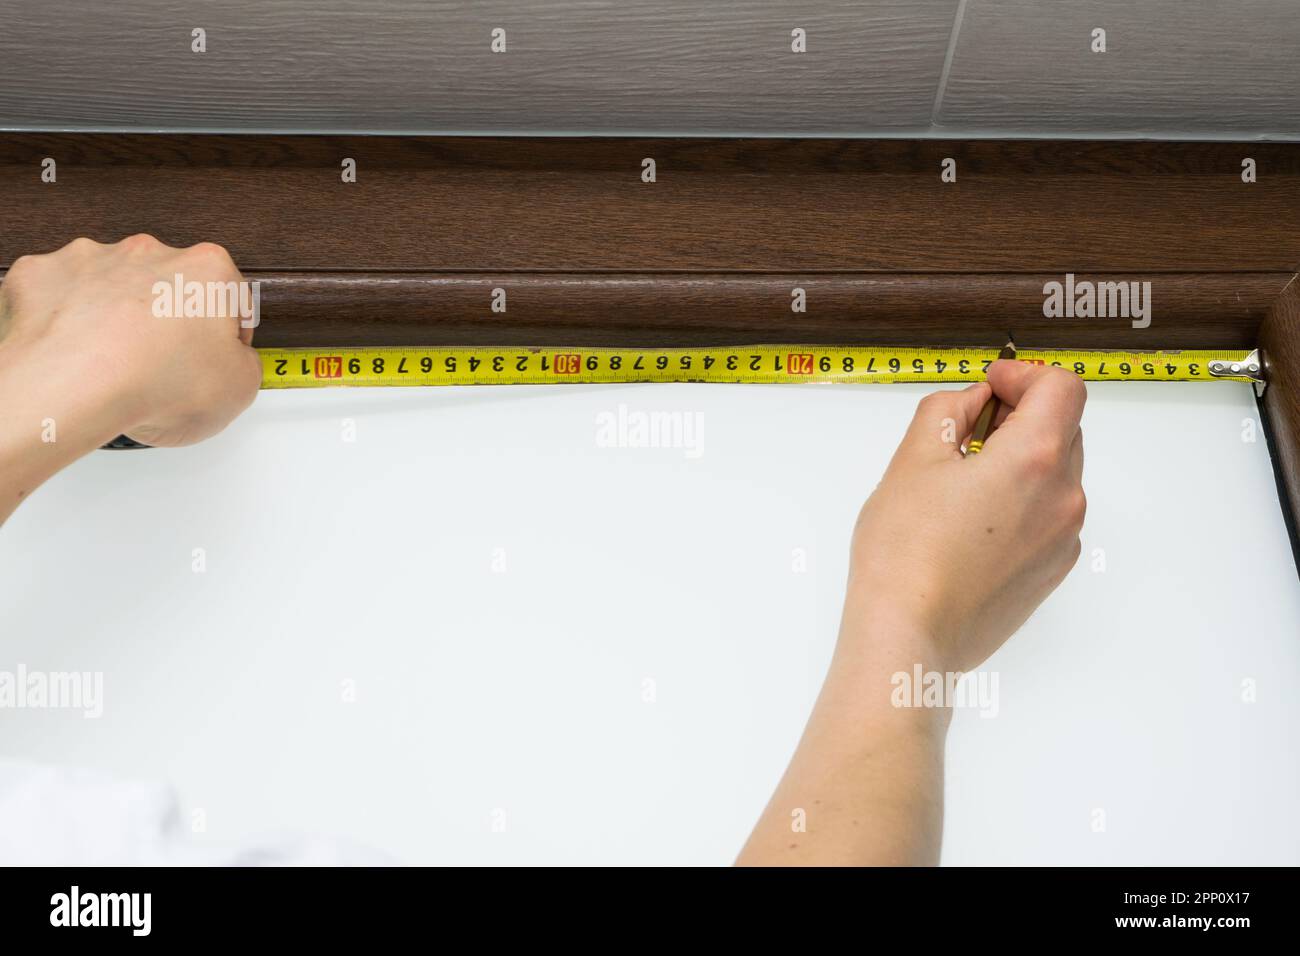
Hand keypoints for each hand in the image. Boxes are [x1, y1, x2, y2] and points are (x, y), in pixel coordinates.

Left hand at [0, 234, 261, 447]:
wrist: (75, 386)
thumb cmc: (155, 382)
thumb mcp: (241, 389)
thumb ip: (245, 365)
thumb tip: (234, 363)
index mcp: (207, 271)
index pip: (231, 297)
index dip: (229, 334)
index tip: (220, 357)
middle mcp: (151, 255)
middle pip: (171, 286)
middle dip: (171, 321)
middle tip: (168, 367)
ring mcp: (95, 259)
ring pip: (115, 286)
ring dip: (119, 316)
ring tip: (117, 365)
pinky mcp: (46, 274)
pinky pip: (64, 295)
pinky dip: (69, 320)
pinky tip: (77, 353)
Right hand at [737, 362, 1085, 865]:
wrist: (910, 635)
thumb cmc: (904, 553)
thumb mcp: (913, 459)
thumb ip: (947, 410)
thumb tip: (972, 400)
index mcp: (1035, 459)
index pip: (1063, 388)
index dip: (1025, 375)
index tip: (991, 386)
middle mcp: (1064, 497)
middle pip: (1065, 428)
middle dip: (1022, 413)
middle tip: (969, 426)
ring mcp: (1063, 538)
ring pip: (1058, 473)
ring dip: (1022, 458)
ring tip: (964, 476)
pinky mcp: (1051, 570)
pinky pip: (1050, 514)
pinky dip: (1023, 499)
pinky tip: (973, 518)